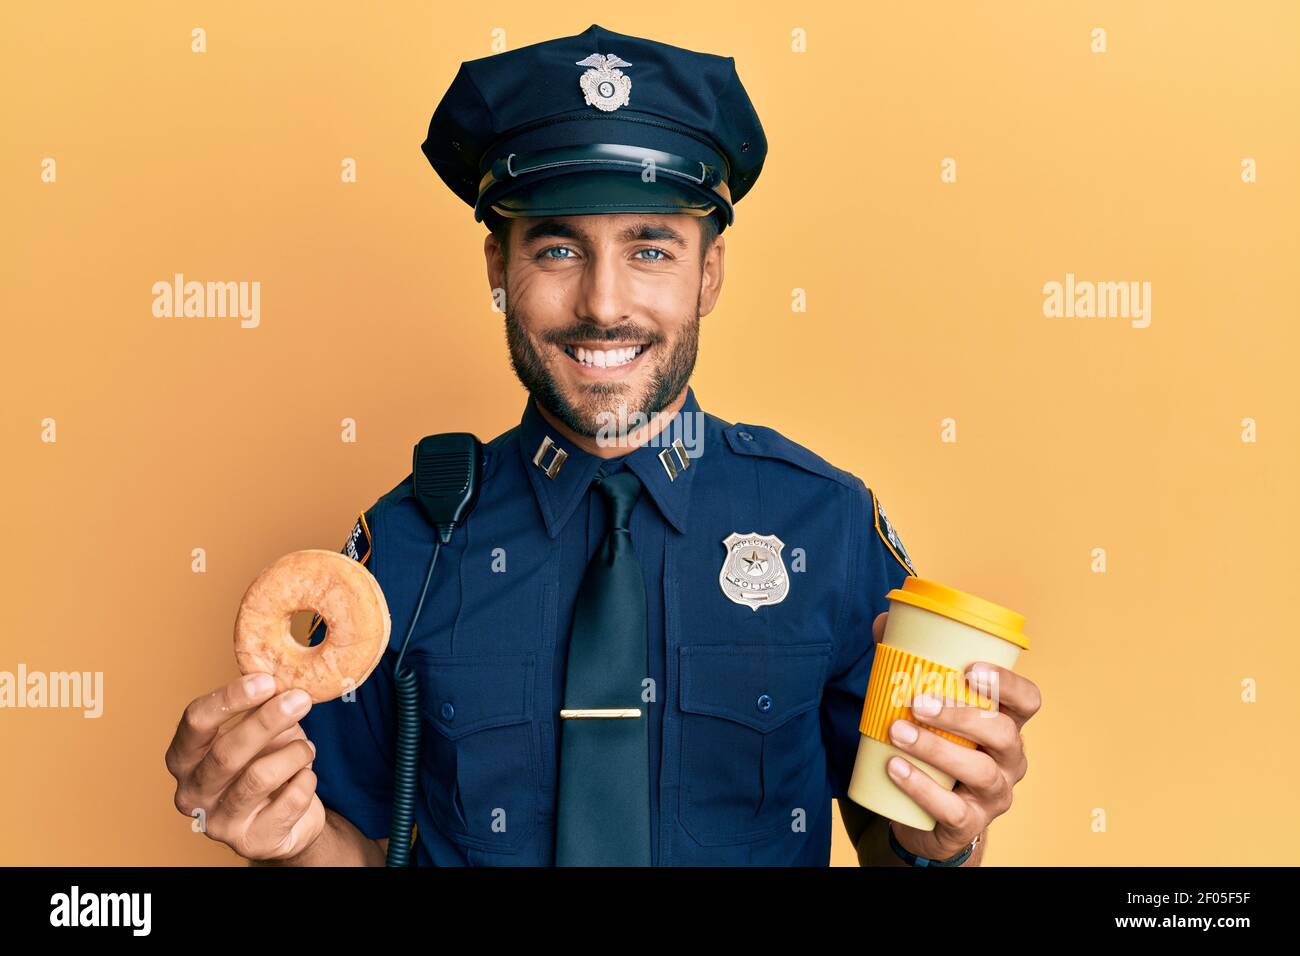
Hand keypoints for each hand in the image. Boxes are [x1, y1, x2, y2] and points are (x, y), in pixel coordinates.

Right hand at [165, 673, 324, 861]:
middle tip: (301, 700)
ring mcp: (218, 823)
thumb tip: (283, 683)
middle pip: (226, 752)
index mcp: (184, 758)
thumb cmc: (266, 764)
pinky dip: (306, 780)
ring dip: (294, 753)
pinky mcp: (251, 843)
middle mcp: (191, 793)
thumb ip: (263, 708)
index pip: (195, 722)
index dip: (230, 698)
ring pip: (259, 777)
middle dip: (268, 721)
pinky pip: (290, 801)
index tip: (266, 680)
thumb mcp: (261, 732)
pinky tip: (306, 776)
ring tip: (307, 748)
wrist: (288, 820)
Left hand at [870, 611, 1040, 860]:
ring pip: (979, 772)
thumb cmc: (935, 747)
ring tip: (898, 731)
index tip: (971, 669)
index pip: (1028, 701)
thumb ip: (908, 662)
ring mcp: (994, 795)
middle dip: (962, 715)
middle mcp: (1010, 759)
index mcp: (1006, 723)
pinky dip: (922, 788)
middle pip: (1002, 734)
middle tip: (918, 702)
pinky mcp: (970, 824)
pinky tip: (894, 768)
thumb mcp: (928, 708)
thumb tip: (883, 620)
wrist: (926, 816)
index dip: (1008, 684)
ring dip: (936, 749)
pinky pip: (953, 809)